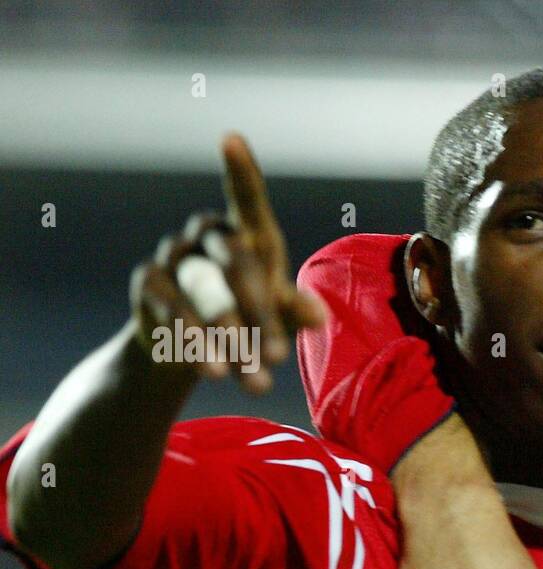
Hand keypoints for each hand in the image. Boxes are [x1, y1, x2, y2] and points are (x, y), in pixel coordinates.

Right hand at [128, 133, 325, 394]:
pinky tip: (211, 370)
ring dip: (229, 336)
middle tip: (277, 357)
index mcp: (245, 233)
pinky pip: (171, 308)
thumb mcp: (279, 316)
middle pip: (235, 262)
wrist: (197, 351)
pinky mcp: (148, 285)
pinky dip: (194, 341)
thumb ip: (296, 312)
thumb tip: (318, 316)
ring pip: (203, 290)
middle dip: (259, 313)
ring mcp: (173, 256)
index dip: (240, 171)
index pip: (244, 197)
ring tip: (253, 380)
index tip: (229, 139)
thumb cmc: (252, 319)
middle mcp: (205, 235)